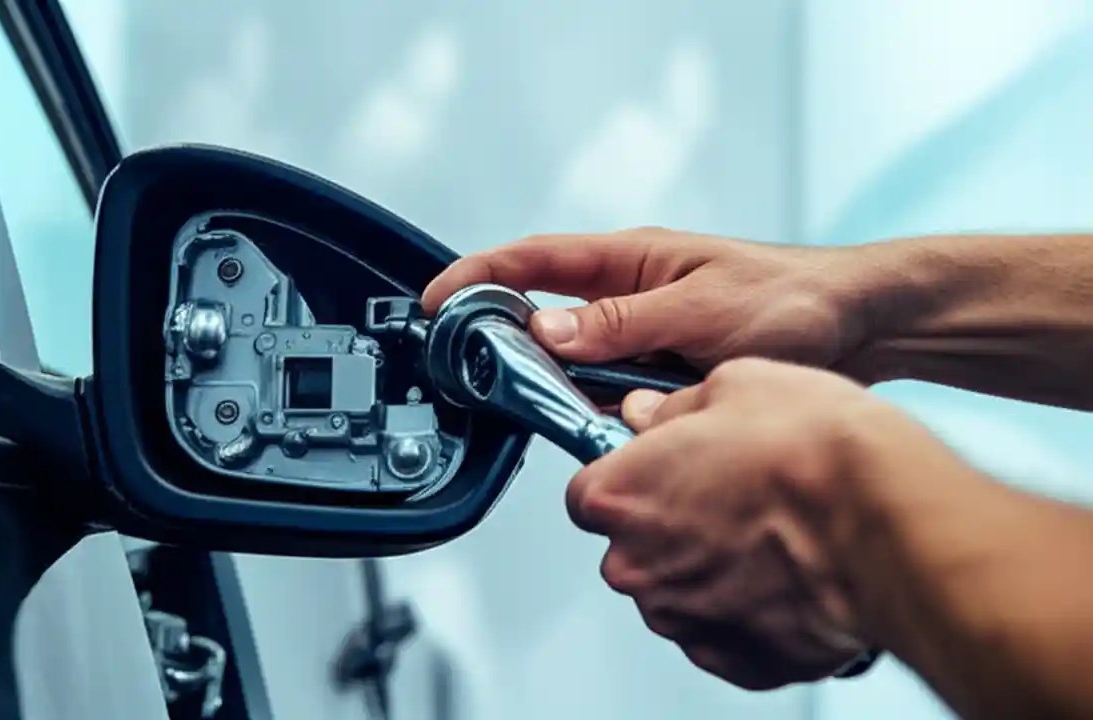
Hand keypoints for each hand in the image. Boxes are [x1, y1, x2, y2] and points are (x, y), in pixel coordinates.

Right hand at [423, 228, 881, 379]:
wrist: (863, 327)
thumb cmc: (794, 298)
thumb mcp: (700, 310)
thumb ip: (621, 323)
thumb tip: (547, 329)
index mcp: (632, 260)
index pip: (535, 260)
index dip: (479, 278)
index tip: (436, 303)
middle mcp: (631, 296)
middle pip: (543, 313)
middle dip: (501, 340)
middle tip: (470, 371)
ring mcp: (646, 334)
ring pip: (574, 360)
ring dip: (552, 383)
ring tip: (532, 407)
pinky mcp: (664, 370)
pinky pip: (609, 389)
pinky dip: (592, 408)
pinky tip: (593, 427)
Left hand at [567, 358, 943, 688]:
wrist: (890, 526)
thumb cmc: (815, 453)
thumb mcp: (736, 384)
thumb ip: (674, 408)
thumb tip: (651, 416)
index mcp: (620, 496)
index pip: (590, 493)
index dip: (630, 478)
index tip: (661, 470)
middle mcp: (637, 566)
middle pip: (632, 547)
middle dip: (668, 526)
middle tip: (729, 497)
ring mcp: (683, 620)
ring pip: (677, 592)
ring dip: (707, 569)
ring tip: (770, 536)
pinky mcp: (734, 660)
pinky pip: (723, 632)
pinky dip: (746, 609)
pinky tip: (786, 576)